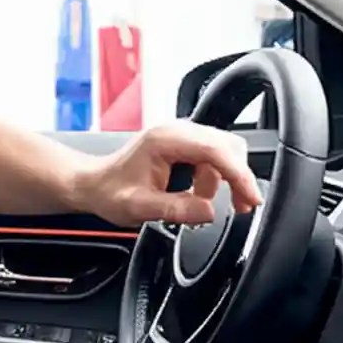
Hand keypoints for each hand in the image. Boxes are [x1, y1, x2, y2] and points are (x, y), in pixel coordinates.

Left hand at [73, 119, 263, 226]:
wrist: (92, 184)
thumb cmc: (109, 192)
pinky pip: (212, 158)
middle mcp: (176, 131)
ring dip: (226, 180)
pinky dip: (215, 179)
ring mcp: (180, 136)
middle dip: (238, 178)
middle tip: (241, 207)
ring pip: (224, 152)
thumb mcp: (138, 208)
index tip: (250, 197)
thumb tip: (209, 211)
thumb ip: (175, 209)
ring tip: (208, 206)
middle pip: (227, 147)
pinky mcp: (183, 145)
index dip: (238, 174)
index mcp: (165, 140)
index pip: (216, 150)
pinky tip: (200, 197)